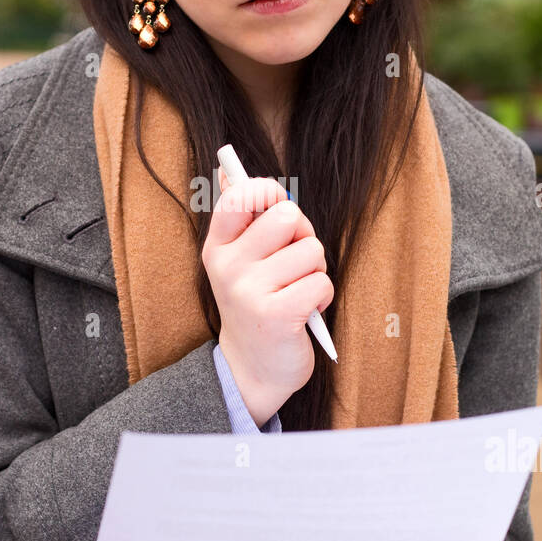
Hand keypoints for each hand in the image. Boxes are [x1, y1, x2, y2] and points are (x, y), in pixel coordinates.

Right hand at [201, 167, 333, 424]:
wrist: (254, 368)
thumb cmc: (257, 303)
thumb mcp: (241, 261)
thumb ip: (243, 220)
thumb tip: (228, 172)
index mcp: (218, 248)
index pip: (240, 196)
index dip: (269, 192)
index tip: (278, 207)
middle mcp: (228, 267)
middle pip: (287, 216)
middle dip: (303, 235)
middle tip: (294, 260)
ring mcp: (250, 292)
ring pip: (311, 250)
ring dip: (315, 270)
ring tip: (298, 290)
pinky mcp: (278, 316)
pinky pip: (321, 282)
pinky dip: (323, 296)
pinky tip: (306, 310)